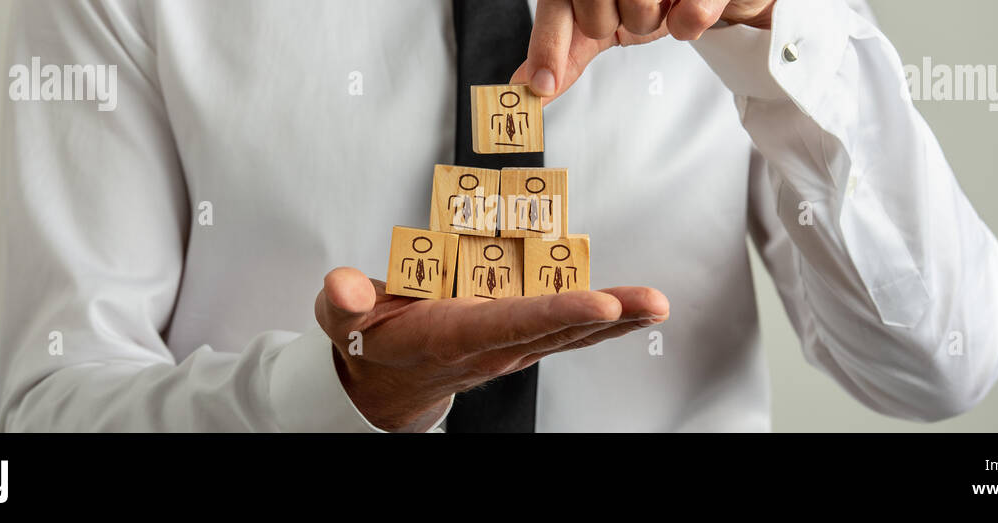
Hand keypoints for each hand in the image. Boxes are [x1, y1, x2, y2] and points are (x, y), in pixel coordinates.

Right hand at [314, 267, 668, 431]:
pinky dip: (606, 322)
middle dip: (606, 317)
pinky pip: (567, 332)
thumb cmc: (372, 341)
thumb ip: (342, 302)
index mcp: (449, 336)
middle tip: (649, 302)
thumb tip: (343, 286)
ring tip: (656, 303)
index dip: (554, 313)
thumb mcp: (341, 319)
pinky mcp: (519, 341)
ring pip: (570, 333)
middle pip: (555, 330)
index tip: (596, 303)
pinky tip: (635, 310)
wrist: (386, 381)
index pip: (508, 322)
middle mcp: (489, 346)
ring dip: (618, 320)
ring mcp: (509, 347)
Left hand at [511, 0, 775, 103]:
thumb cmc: (652, 0)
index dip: (547, 47)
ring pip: (639, 15)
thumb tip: (525, 84)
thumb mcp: (599, 25)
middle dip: (612, 24)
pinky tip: (687, 3)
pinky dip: (688, 23)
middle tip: (628, 9)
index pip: (556, 8)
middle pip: (595, 18)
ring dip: (651, 21)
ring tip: (661, 1)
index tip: (543, 85)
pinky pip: (687, 18)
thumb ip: (563, 52)